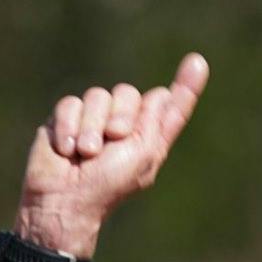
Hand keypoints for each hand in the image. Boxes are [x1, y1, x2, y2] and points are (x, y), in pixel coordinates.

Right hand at [16, 54, 210, 255]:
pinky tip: (66, 150)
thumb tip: (162, 92)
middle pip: (128, 94)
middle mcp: (123, 125)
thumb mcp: (141, 154)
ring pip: (97, 96)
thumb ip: (155, 121)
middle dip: (120, 115)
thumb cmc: (108, 184)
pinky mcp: (66, 119)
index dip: (185, 87)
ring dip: (91, 127)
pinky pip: (70, 103)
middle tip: (113, 139)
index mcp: (149, 138)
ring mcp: (93, 120)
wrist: (64, 200)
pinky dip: (68, 127)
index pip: (170, 107)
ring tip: (85, 153)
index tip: (197, 62)